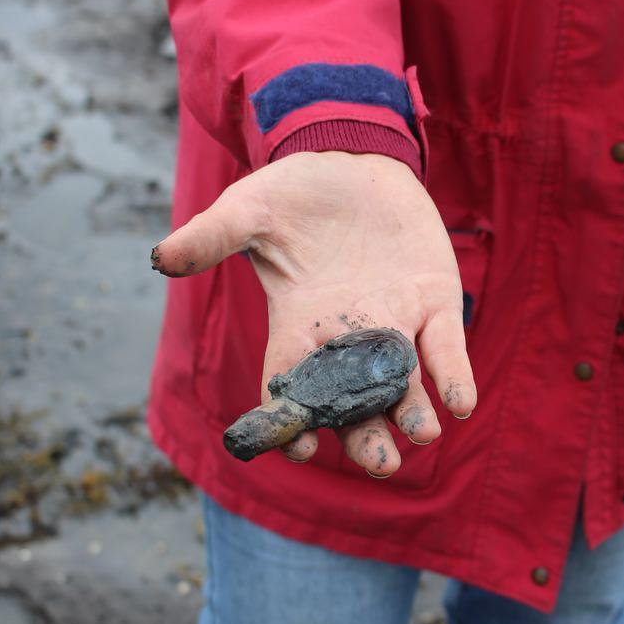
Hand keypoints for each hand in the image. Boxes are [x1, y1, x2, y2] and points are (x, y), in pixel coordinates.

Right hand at [150, 151, 476, 476]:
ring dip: (413, 412)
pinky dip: (454, 374)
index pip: (293, 386)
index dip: (294, 419)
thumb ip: (211, 237)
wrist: (352, 160)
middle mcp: (349, 337)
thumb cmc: (293, 192)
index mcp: (301, 327)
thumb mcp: (247, 210)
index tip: (296, 446)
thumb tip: (161, 258)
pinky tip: (462, 403)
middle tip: (380, 464)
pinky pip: (446, 347)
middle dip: (366, 434)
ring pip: (404, 382)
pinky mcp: (434, 301)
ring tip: (422, 437)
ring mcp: (395, 322)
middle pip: (355, 400)